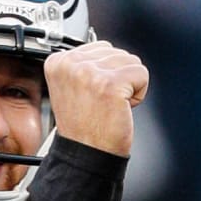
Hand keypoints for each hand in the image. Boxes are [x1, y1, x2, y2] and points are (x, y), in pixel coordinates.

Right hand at [44, 41, 148, 156]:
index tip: (92, 93)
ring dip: (128, 85)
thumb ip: (84, 64)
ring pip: (131, 61)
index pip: (100, 47)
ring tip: (110, 105)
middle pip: (117, 52)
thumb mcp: (71, 86)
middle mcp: (71, 64)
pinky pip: (142, 74)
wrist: (86, 153)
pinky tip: (121, 108)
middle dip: (118, 78)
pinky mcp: (111, 84)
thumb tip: (107, 51)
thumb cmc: (83, 126)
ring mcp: (90, 73)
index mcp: (58, 62)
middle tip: (102, 102)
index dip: (104, 73)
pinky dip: (138, 94)